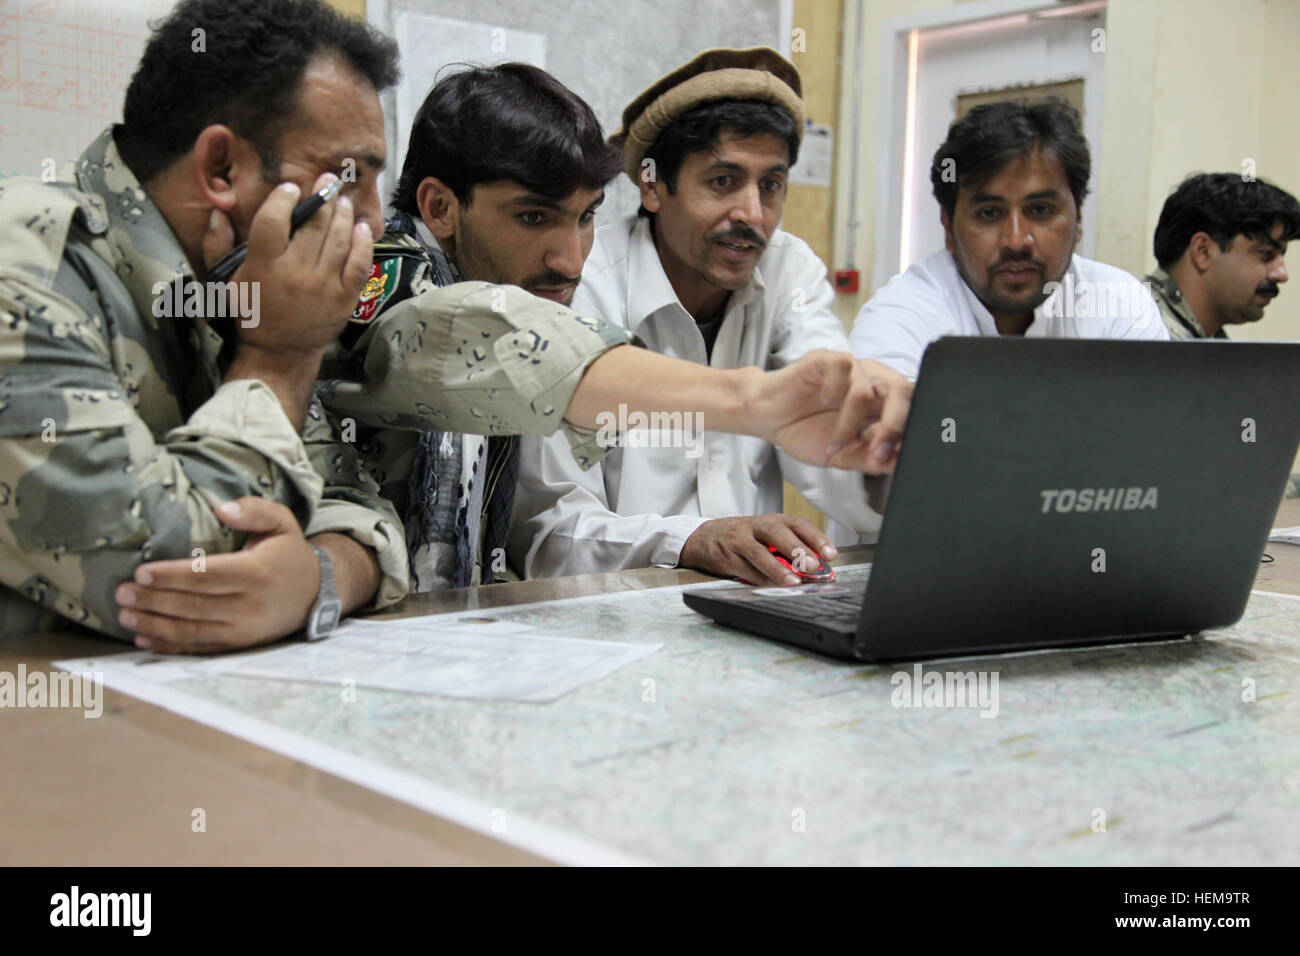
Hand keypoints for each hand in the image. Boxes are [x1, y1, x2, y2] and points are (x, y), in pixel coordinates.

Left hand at [114, 497, 319, 653]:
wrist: (314, 592)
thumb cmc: (288, 553)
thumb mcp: (282, 522)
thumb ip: (254, 510)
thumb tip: (221, 508)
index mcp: (258, 572)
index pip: (207, 576)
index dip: (172, 576)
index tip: (141, 573)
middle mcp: (251, 605)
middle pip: (193, 605)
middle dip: (154, 601)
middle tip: (121, 593)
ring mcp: (244, 630)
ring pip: (192, 630)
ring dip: (155, 624)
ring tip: (125, 615)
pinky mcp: (238, 644)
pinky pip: (199, 648)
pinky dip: (169, 646)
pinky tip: (144, 637)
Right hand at [205, 172, 373, 355]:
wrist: (280, 352)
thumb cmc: (252, 311)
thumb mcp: (225, 280)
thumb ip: (217, 245)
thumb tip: (218, 211)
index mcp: (263, 266)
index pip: (272, 221)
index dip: (283, 199)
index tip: (290, 188)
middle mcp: (294, 273)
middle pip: (313, 226)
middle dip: (322, 197)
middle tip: (327, 180)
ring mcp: (323, 286)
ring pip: (337, 239)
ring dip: (343, 214)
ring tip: (342, 199)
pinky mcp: (345, 298)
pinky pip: (358, 263)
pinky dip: (362, 242)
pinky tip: (360, 226)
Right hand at [679, 513, 836, 585]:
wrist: (703, 538)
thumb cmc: (742, 538)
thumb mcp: (765, 536)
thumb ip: (787, 549)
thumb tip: (814, 568)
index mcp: (770, 520)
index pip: (796, 524)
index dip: (814, 537)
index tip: (829, 554)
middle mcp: (755, 526)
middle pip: (777, 532)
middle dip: (796, 549)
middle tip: (812, 565)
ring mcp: (738, 540)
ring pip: (758, 552)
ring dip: (777, 568)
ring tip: (793, 581)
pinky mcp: (725, 556)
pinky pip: (744, 569)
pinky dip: (759, 579)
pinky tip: (771, 586)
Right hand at [752, 352, 911, 473]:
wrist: (768, 418)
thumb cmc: (805, 431)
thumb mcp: (842, 455)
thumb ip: (870, 459)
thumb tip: (897, 463)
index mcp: (882, 403)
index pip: (911, 407)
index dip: (911, 431)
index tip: (895, 457)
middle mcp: (872, 382)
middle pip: (902, 391)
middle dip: (894, 425)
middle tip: (878, 452)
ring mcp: (850, 369)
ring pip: (867, 390)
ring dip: (850, 424)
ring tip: (833, 442)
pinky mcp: (827, 358)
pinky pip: (843, 366)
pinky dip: (834, 391)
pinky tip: (822, 401)